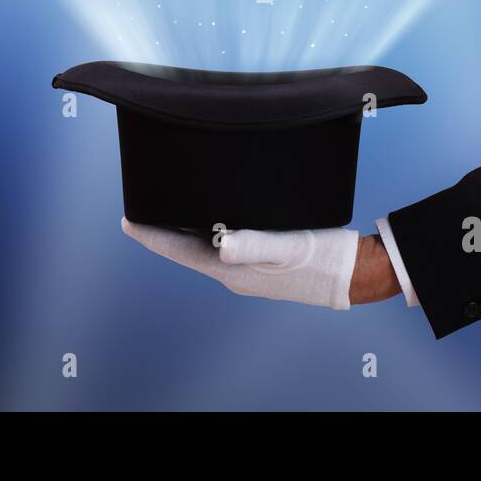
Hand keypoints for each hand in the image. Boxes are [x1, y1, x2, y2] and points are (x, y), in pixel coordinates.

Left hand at [121, 220, 400, 309]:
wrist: (352, 272)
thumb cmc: (321, 259)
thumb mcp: (286, 247)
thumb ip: (251, 245)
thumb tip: (219, 245)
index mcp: (232, 270)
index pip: (179, 251)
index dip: (152, 236)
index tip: (128, 221)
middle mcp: (234, 273)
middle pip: (187, 250)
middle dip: (164, 231)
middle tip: (144, 207)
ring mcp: (248, 272)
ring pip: (205, 249)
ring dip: (186, 231)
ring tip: (170, 209)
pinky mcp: (263, 265)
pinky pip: (226, 247)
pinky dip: (210, 232)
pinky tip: (214, 218)